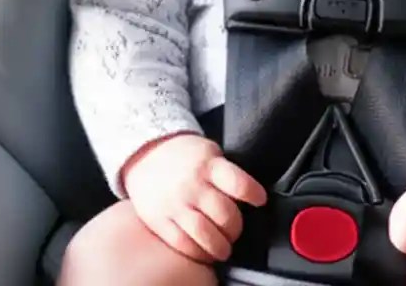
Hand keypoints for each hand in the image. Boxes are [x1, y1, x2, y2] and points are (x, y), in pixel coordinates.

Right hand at [121, 133, 268, 262]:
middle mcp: (192, 185)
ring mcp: (174, 204)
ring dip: (220, 247)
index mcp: (209, 165)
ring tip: (223, 248)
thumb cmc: (184, 156)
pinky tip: (204, 251)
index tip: (260, 200)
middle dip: (235, 229)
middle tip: (234, 231)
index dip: (254, 194)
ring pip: (204, 234)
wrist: (145, 153)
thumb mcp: (209, 153)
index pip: (239, 184)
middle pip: (225, 215)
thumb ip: (227, 173)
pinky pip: (182, 243)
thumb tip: (251, 196)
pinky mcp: (159, 219)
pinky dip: (197, 253)